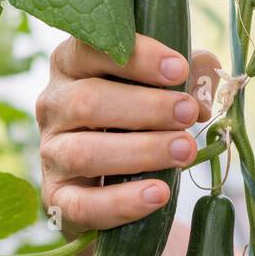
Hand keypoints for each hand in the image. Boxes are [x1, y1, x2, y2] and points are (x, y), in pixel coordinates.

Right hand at [36, 34, 219, 234]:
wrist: (116, 184)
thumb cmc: (139, 121)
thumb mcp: (164, 87)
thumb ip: (191, 77)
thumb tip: (204, 97)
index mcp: (71, 67)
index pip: (90, 50)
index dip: (136, 58)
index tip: (178, 70)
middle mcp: (52, 107)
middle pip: (87, 101)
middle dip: (145, 107)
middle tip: (188, 113)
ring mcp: (50, 154)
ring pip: (84, 153)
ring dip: (141, 151)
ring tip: (185, 151)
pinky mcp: (57, 199)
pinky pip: (84, 205)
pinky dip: (123, 202)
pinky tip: (159, 194)